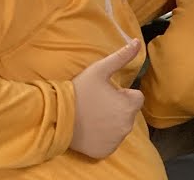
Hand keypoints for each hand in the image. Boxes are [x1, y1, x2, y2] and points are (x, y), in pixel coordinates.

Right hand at [69, 39, 144, 158]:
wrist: (55, 117)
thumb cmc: (79, 91)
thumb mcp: (99, 70)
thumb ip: (121, 56)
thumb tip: (137, 41)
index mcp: (129, 105)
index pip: (135, 97)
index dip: (121, 94)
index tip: (106, 94)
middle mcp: (127, 125)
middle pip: (128, 113)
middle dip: (117, 108)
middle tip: (97, 105)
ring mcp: (116, 140)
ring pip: (120, 127)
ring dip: (111, 122)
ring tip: (92, 116)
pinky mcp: (105, 151)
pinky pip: (110, 142)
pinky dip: (103, 137)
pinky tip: (90, 130)